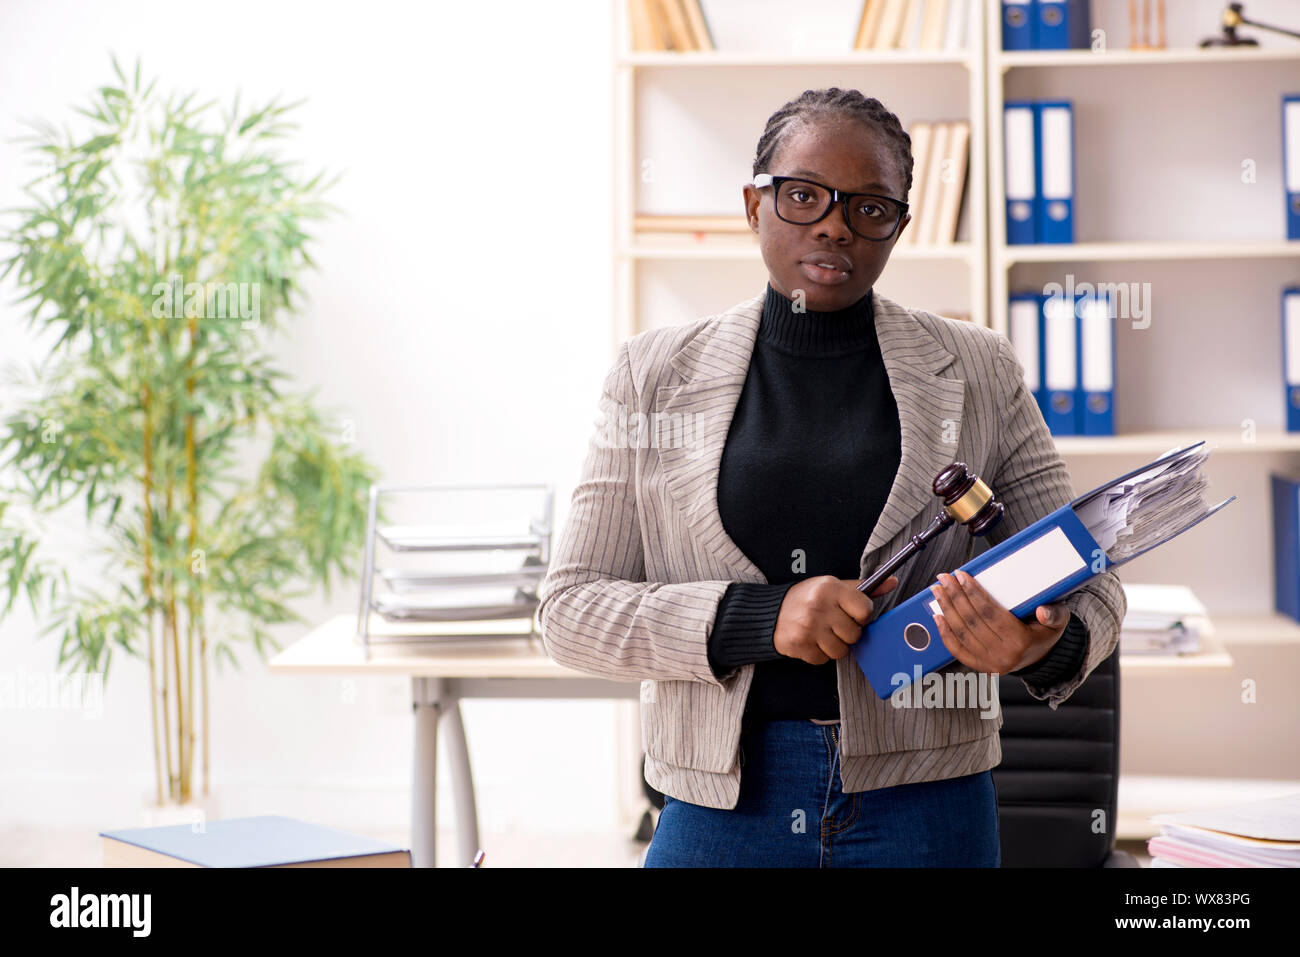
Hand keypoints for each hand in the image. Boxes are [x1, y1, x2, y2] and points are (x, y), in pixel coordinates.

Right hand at [773, 574, 899, 664]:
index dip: (861, 615)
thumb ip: (863, 588)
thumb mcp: (833, 586)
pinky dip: (819, 654)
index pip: (865, 611)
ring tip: (822, 633)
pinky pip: (823, 660)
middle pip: (854, 634)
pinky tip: (811, 640)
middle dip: (847, 632)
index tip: (852, 613)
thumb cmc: (808, 598)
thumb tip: (892, 582)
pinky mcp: (799, 645)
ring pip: (840, 651)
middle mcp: (818, 607)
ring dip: (834, 645)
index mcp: (830, 588)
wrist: (772, 612)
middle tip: (834, 624)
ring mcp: (808, 628)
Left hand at [928, 570, 1069, 674]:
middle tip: (945, 578)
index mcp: (1021, 642)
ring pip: (961, 633)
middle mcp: (1003, 655)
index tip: (962, 576)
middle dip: (955, 596)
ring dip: (946, 609)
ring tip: (938, 591)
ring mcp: (989, 663)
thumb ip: (1054, 614)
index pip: (990, 613)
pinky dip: (945, 632)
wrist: (1042, 658)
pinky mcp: (980, 666)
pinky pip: (957, 649)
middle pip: (972, 621)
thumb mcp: (1058, 621)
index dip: (973, 593)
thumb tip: (1043, 611)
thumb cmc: (1045, 634)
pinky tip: (937, 615)